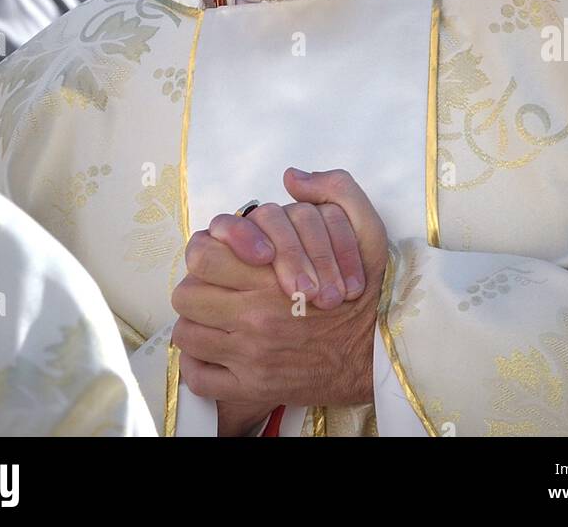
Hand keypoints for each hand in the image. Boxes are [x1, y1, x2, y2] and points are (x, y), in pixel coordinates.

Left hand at [171, 168, 388, 430]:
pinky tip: (220, 352)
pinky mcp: (249, 391)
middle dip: (199, 286)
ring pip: (186, 335)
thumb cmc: (367, 294)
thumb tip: (292, 176)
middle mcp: (253, 320)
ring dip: (198, 323)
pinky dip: (201, 364)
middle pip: (186, 295)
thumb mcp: (369, 230)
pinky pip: (198, 377)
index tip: (223, 256)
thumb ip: (336, 189)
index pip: (202, 256)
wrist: (380, 357)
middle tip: (218, 286)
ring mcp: (248, 359)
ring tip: (217, 317)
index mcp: (272, 279)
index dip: (208, 249)